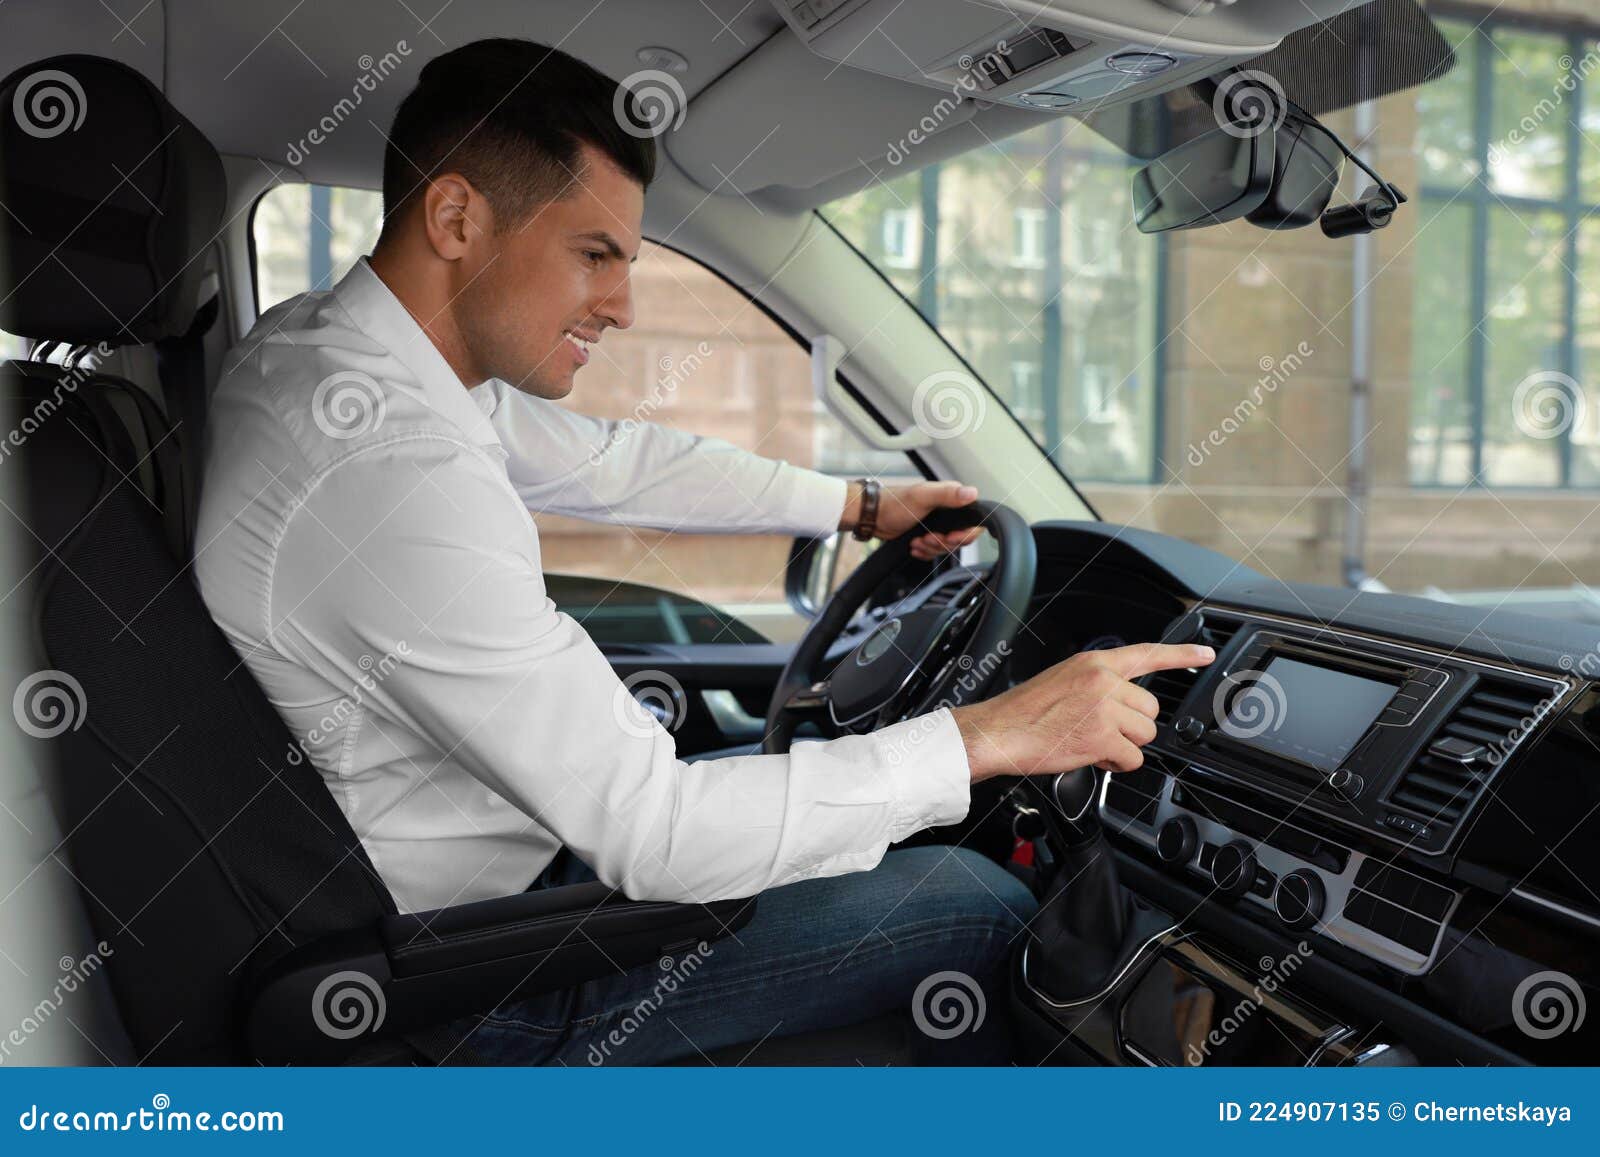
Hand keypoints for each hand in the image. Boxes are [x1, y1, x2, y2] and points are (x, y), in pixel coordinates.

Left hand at [841, 480, 982, 560]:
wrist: (873, 516)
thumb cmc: (894, 503)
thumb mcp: (922, 497)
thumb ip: (948, 494)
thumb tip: (972, 493)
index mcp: (951, 498)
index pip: (974, 521)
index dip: (964, 534)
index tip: (949, 537)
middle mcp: (947, 511)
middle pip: (960, 538)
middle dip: (943, 543)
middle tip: (928, 537)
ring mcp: (938, 524)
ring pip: (947, 547)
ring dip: (931, 548)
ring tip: (917, 540)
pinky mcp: (928, 535)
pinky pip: (934, 552)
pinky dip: (924, 552)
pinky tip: (914, 545)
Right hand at [951, 642, 1215, 782]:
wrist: (998, 732)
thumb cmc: (1023, 712)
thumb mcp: (1063, 680)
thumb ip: (1097, 684)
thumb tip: (1124, 704)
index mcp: (1093, 663)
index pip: (1147, 653)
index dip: (1182, 655)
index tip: (1205, 655)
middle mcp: (1103, 681)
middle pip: (1150, 709)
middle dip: (1131, 726)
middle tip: (1100, 730)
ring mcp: (1104, 708)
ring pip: (1144, 735)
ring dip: (1123, 746)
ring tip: (1091, 742)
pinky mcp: (1101, 737)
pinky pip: (1132, 758)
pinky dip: (1116, 764)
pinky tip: (1091, 755)